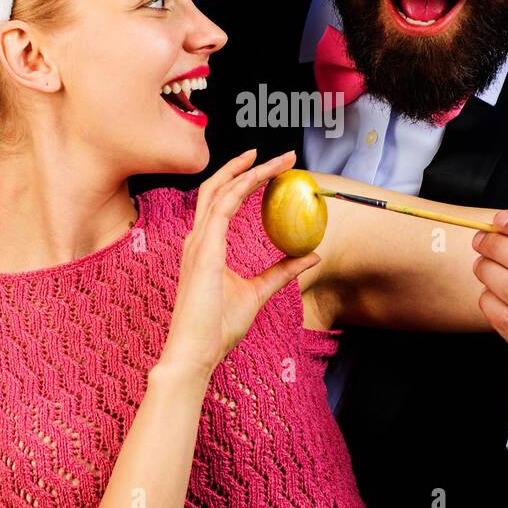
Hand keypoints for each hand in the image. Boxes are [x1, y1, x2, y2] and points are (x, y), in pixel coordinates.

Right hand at [158, 149, 320, 381]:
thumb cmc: (218, 327)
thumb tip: (312, 255)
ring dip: (250, 172)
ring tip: (278, 160)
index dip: (244, 179)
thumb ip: (282, 271)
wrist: (196, 352)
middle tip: (279, 155)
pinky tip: (261, 179)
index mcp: (205, 246)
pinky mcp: (203, 250)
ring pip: (221, 191)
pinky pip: (222, 208)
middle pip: (217, 187)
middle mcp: (197, 238)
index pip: (223, 200)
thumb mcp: (258, 292)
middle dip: (245, 165)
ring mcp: (197, 242)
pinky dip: (241, 188)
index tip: (272, 167)